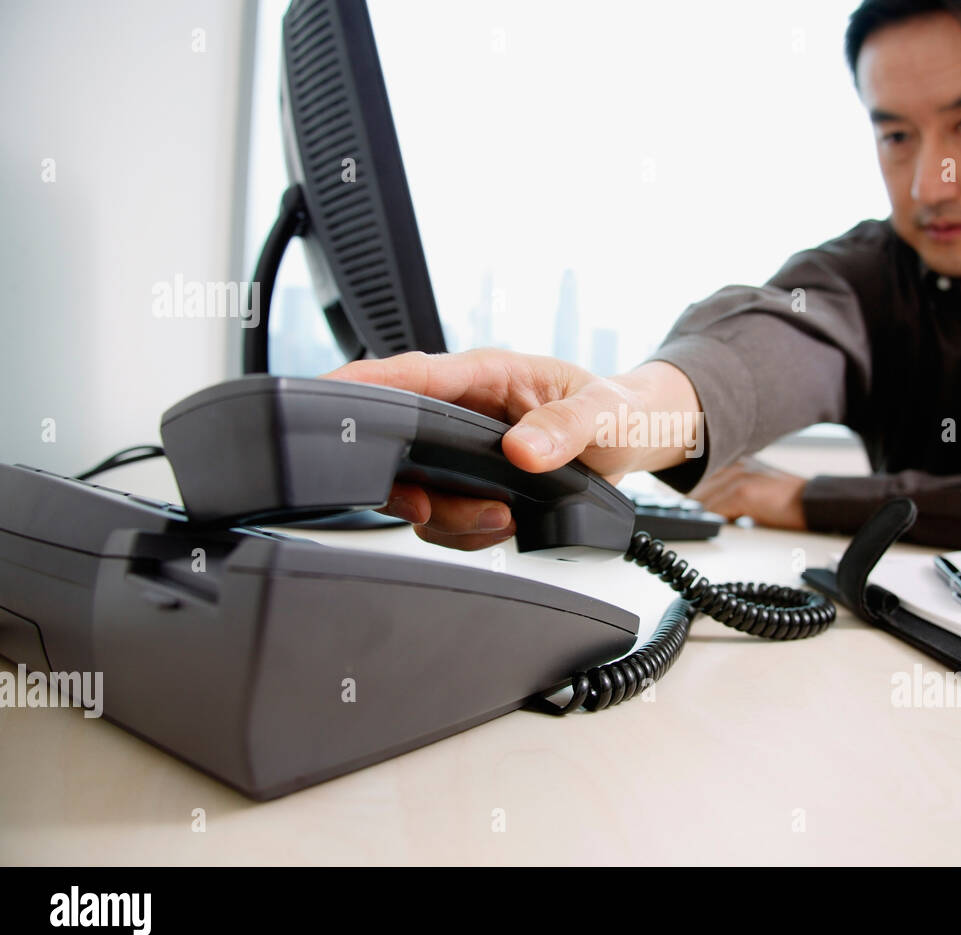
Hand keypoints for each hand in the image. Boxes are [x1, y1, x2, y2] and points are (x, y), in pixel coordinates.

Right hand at [320, 348, 700, 549]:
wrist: (633, 437)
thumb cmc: (616, 408)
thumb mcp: (604, 411)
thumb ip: (567, 425)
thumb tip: (524, 448)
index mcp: (485, 374)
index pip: (408, 375)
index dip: (360, 386)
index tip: (325, 401)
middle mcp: (463, 410)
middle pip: (396, 447)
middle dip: (410, 486)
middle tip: (436, 508)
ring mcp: (461, 450)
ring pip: (414, 491)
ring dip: (449, 518)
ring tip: (503, 519)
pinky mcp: (468, 483)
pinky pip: (440, 517)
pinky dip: (464, 533)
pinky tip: (502, 527)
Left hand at [689, 456, 807, 529]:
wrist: (812, 502)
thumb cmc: (790, 500)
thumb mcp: (757, 490)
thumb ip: (734, 494)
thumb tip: (713, 509)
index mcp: (739, 463)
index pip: (702, 476)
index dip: (691, 492)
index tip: (681, 502)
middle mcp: (737, 465)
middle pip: (699, 485)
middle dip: (691, 502)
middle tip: (684, 515)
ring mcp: (739, 477)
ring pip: (704, 497)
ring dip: (699, 511)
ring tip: (695, 521)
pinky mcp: (743, 492)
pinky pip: (716, 509)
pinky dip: (711, 518)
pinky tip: (712, 524)